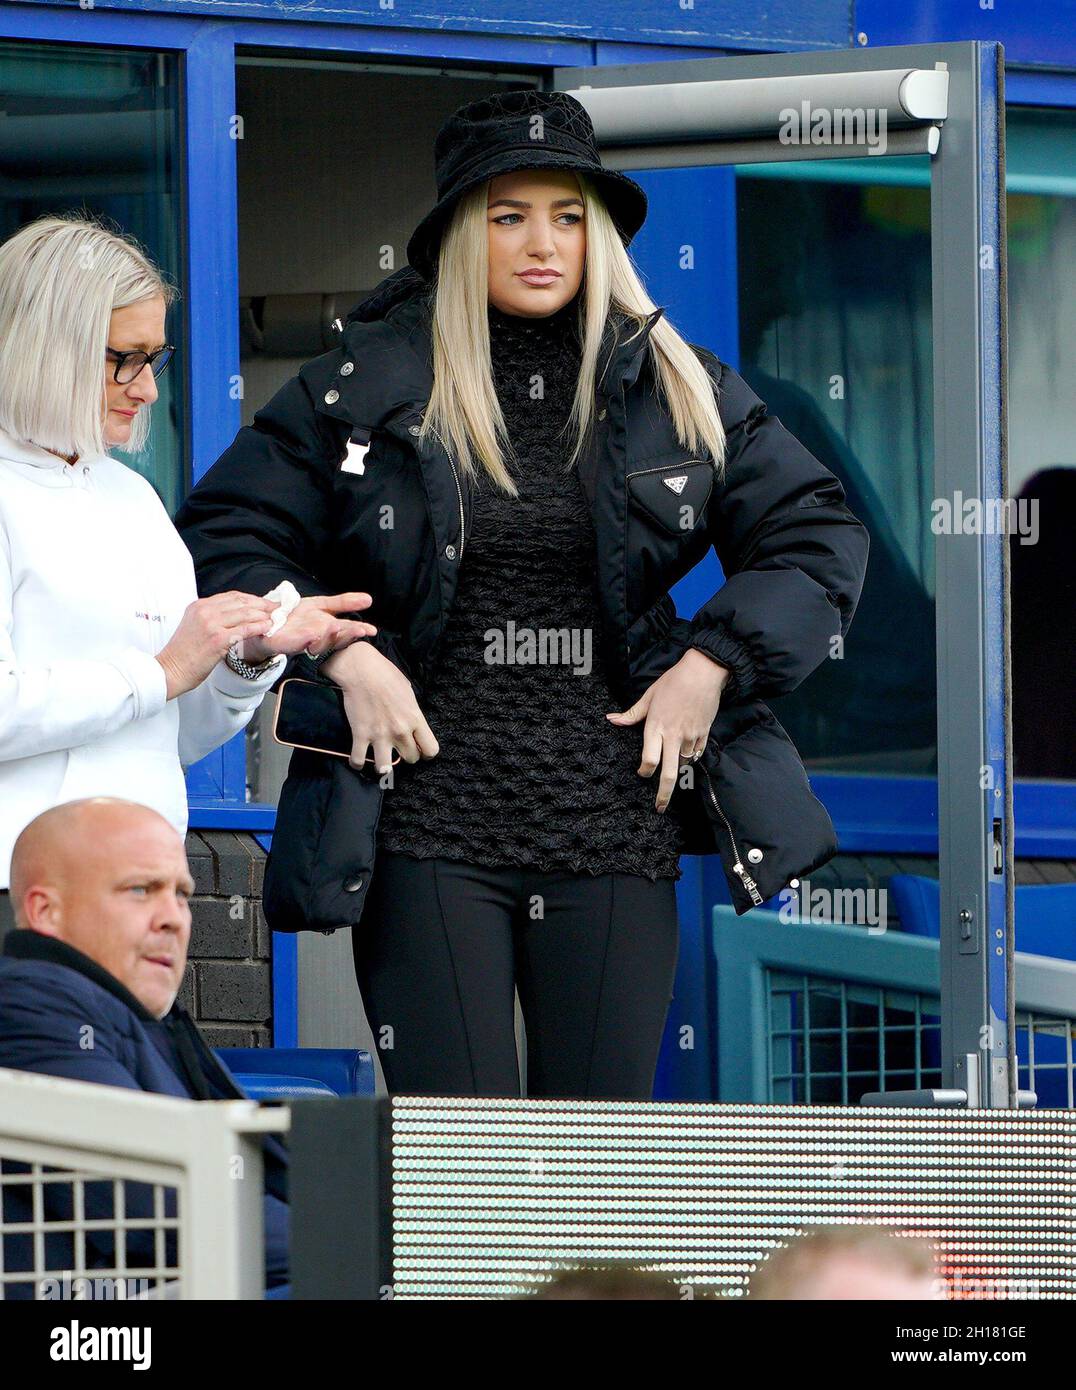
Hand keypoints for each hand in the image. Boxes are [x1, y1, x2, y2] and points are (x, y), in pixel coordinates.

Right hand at [156, 591, 278, 699]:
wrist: (170, 670)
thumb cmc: (183, 654)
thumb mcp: (194, 626)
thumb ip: (211, 618)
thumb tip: (233, 618)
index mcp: (199, 606)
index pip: (232, 596)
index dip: (251, 599)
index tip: (264, 603)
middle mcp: (205, 611)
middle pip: (241, 601)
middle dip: (262, 604)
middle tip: (276, 608)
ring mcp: (211, 623)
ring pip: (245, 613)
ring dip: (264, 614)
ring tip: (276, 617)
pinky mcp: (217, 638)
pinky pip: (245, 629)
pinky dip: (259, 626)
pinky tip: (268, 627)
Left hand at [241, 591, 376, 664]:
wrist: (267, 621)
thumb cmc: (296, 616)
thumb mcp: (322, 605)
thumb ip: (344, 603)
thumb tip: (369, 599)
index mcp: (327, 630)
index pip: (345, 632)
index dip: (356, 631)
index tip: (370, 630)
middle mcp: (317, 639)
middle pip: (334, 639)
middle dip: (346, 635)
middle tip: (359, 630)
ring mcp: (301, 643)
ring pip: (317, 643)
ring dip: (327, 636)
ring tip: (336, 626)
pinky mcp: (284, 644)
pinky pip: (295, 643)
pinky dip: (304, 639)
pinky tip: (312, 633)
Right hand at [321, 641, 438, 772]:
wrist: (361, 670)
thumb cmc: (386, 675)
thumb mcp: (409, 692)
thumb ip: (413, 712)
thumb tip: (413, 723)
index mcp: (415, 719)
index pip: (431, 749)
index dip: (426, 752)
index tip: (420, 749)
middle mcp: (400, 731)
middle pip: (410, 759)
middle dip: (406, 756)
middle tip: (399, 750)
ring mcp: (379, 735)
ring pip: (385, 768)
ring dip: (383, 767)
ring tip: (381, 762)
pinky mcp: (360, 735)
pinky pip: (358, 760)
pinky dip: (357, 763)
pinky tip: (358, 760)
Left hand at [606, 648, 730, 812]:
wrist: (703, 673)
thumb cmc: (673, 682)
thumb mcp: (648, 696)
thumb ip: (631, 714)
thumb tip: (612, 719)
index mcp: (656, 727)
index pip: (648, 759)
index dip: (644, 771)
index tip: (642, 773)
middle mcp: (673, 736)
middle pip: (668, 774)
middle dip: (663, 795)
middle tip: (659, 808)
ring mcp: (690, 737)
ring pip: (683, 764)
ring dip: (677, 767)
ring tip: (673, 762)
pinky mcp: (704, 735)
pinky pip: (697, 754)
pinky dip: (691, 756)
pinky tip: (687, 752)